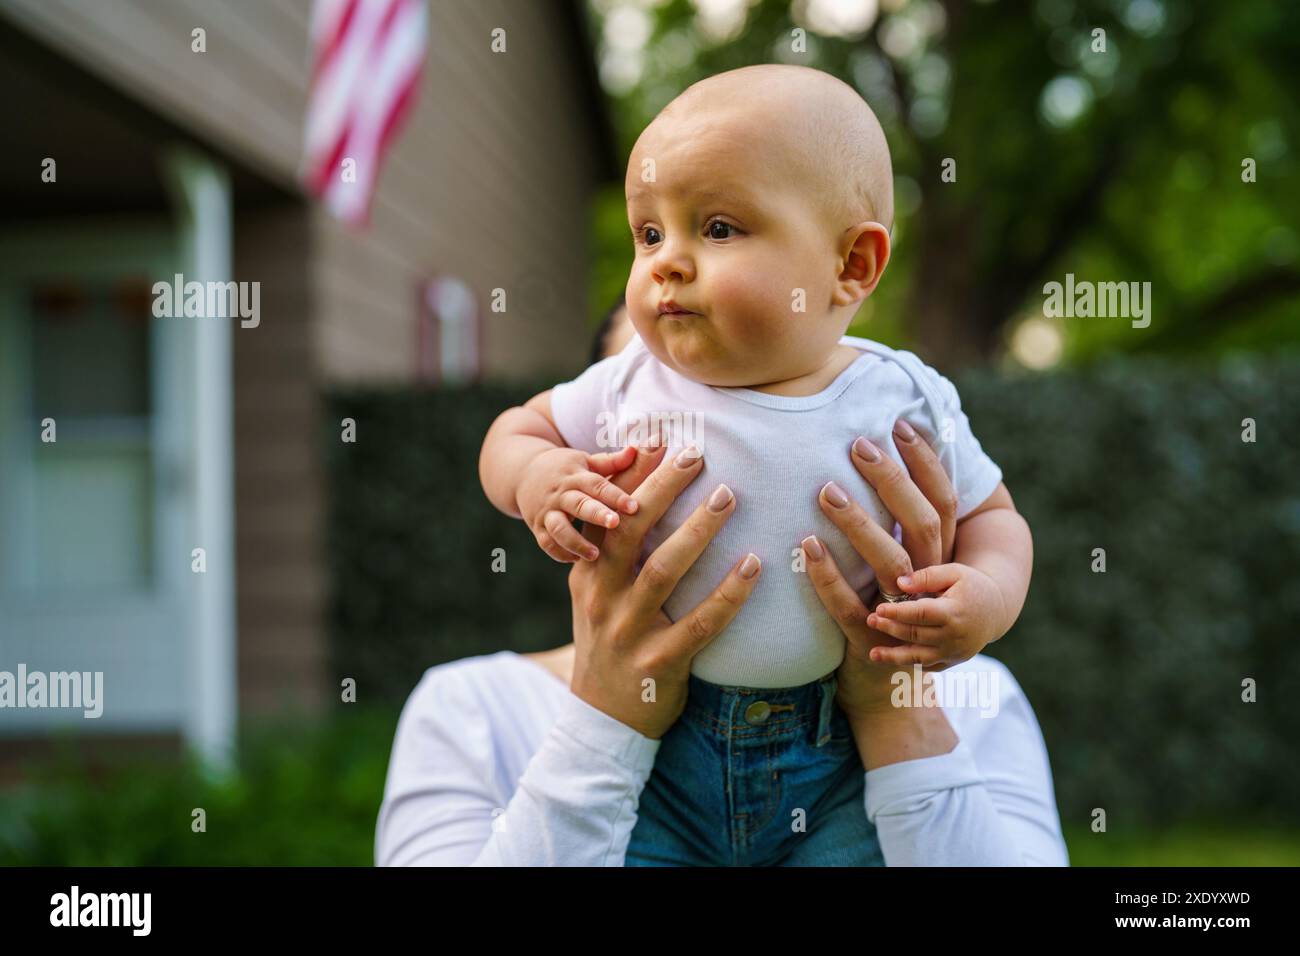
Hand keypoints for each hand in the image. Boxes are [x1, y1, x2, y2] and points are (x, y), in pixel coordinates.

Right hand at [516, 445, 641, 562]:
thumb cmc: (565, 468)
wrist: (521, 472)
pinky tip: (577, 560)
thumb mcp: (586, 461)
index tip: (635, 506)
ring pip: (558, 528)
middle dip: (596, 514)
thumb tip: (639, 449)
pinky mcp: (537, 527)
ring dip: (575, 542)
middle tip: (616, 523)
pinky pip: (546, 543)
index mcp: (576, 475)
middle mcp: (560, 493)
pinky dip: (560, 553)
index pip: (597, 484)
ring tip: (594, 555)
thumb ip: (612, 461)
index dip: (615, 495)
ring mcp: (547, 511)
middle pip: (578, 504)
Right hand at [568, 443, 761, 738]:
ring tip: (728, 496)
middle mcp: (602, 598)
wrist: (602, 719)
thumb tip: (639, 494)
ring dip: (697, 531)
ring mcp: (628, 632)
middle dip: (662, 489)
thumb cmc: (611, 644)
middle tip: (697, 454)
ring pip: (663, 571)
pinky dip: (728, 593)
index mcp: (587, 575)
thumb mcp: (597, 595)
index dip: (632, 477)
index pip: (608, 515)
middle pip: (630, 531)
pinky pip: (700, 624)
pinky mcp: (658, 664)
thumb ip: (613, 550)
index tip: (661, 439)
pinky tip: (753, 565)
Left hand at [803, 424, 959, 721]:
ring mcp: (901, 609)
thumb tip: (883, 455)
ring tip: (824, 490)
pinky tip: (804, 545)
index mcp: (941, 555)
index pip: (943, 497)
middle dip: (891, 480)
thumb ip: (897, 518)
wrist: (890, 686)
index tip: (900, 423)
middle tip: (858, 445)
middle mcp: (927, 579)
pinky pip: (847, 603)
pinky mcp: (869, 636)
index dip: (926, 460)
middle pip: (920, 520)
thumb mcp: (903, 560)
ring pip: (888, 561)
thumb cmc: (890, 606)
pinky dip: (825, 575)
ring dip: (857, 523)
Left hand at [867, 563, 1009, 668]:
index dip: (898, 613)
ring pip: (920, 658)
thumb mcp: (954, 572)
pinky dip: (910, 664)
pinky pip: (928, 667)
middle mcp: (955, 637)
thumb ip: (927, 576)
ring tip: (872, 654)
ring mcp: (955, 652)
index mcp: (955, 612)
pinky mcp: (953, 661)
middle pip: (916, 635)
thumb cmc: (971, 585)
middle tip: (870, 621)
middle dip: (891, 629)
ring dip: (894, 657)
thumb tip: (899, 582)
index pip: (921, 614)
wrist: (996, 609)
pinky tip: (891, 660)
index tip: (878, 609)